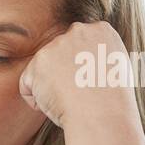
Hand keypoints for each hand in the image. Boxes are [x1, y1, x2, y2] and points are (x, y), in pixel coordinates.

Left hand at [18, 20, 137, 129]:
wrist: (102, 113)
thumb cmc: (114, 102)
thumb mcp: (117, 70)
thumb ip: (98, 58)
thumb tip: (85, 65)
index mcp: (101, 31)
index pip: (81, 47)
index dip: (84, 70)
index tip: (91, 84)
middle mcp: (77, 32)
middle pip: (60, 57)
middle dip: (65, 75)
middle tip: (80, 94)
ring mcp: (55, 46)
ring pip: (43, 72)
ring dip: (52, 89)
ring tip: (72, 100)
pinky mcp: (36, 64)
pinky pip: (28, 87)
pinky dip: (38, 102)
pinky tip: (57, 105)